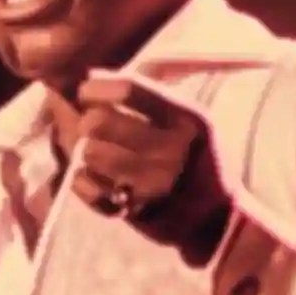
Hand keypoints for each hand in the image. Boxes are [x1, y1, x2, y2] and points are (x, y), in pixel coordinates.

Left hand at [69, 76, 230, 259]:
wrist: (215, 218)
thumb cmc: (192, 156)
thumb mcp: (186, 120)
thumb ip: (145, 97)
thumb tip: (90, 76)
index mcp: (184, 118)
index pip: (128, 90)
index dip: (96, 87)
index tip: (85, 92)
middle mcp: (170, 149)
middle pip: (100, 121)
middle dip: (85, 120)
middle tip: (88, 125)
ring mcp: (152, 183)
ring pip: (90, 153)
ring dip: (82, 150)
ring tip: (92, 151)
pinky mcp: (135, 209)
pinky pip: (86, 187)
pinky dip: (80, 179)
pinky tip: (90, 176)